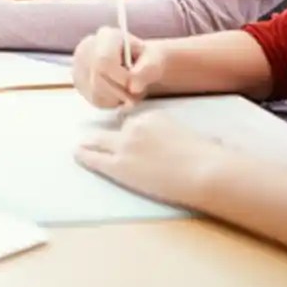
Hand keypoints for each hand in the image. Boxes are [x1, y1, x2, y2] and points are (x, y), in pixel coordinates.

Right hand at [71, 27, 165, 108]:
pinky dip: (110, 102)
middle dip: (120, 90)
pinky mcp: (79, 83)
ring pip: (96, 91)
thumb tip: (133, 86)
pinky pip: (94, 99)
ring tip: (129, 91)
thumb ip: (148, 70)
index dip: (120, 78)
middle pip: (98, 78)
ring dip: (117, 97)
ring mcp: (79, 66)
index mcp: (106, 36)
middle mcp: (86, 48)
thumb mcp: (155, 60)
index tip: (135, 86)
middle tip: (135, 92)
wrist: (139, 64)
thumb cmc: (147, 59)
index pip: (103, 60)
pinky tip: (118, 93)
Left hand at [75, 111, 228, 206]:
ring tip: (80, 146)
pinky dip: (85, 156)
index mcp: (154, 115)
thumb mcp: (192, 135)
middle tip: (94, 138)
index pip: (135, 121)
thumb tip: (194, 143)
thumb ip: (179, 136)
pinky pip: (96, 158)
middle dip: (107, 135)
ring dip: (91, 143)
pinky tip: (77, 154)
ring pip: (100, 140)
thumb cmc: (209, 157)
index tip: (131, 138)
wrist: (205, 171)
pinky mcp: (119, 165)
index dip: (133, 132)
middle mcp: (136, 126)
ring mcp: (125, 145)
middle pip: (116, 128)